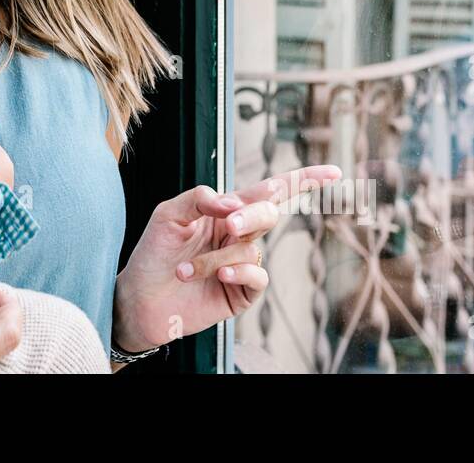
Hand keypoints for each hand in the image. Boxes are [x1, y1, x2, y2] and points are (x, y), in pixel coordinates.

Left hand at [111, 165, 342, 352]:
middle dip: (252, 216)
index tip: (335, 173)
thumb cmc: (152, 254)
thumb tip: (234, 202)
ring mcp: (242, 264)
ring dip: (216, 258)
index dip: (304, 181)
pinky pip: (258, 277)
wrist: (139, 300)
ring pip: (251, 249)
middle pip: (267, 213)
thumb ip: (200, 199)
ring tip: (184, 270)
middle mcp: (238, 234)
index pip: (268, 190)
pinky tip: (220, 277)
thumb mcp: (167, 215)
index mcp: (225, 211)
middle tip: (230, 225)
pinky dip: (240, 273)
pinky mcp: (242, 293)